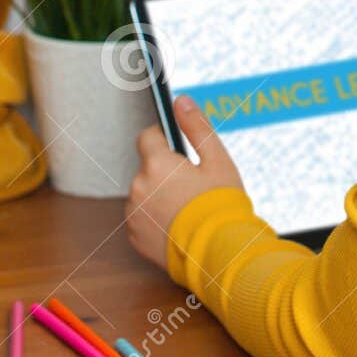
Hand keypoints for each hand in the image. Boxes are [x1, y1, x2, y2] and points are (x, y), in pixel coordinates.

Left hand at [125, 94, 245, 268]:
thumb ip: (197, 127)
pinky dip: (155, 220)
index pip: (147, 137)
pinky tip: (178, 225)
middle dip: (165, 173)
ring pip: (144, 194)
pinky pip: (142, 219)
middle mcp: (138, 186)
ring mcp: (134, 214)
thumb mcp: (218, 160)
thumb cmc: (221, 207)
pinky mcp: (135, 237)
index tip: (179, 152)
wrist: (219, 254)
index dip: (163, 140)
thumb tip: (181, 102)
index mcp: (157, 163)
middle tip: (192, 187)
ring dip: (158, 197)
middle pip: (147, 168)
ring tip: (187, 210)